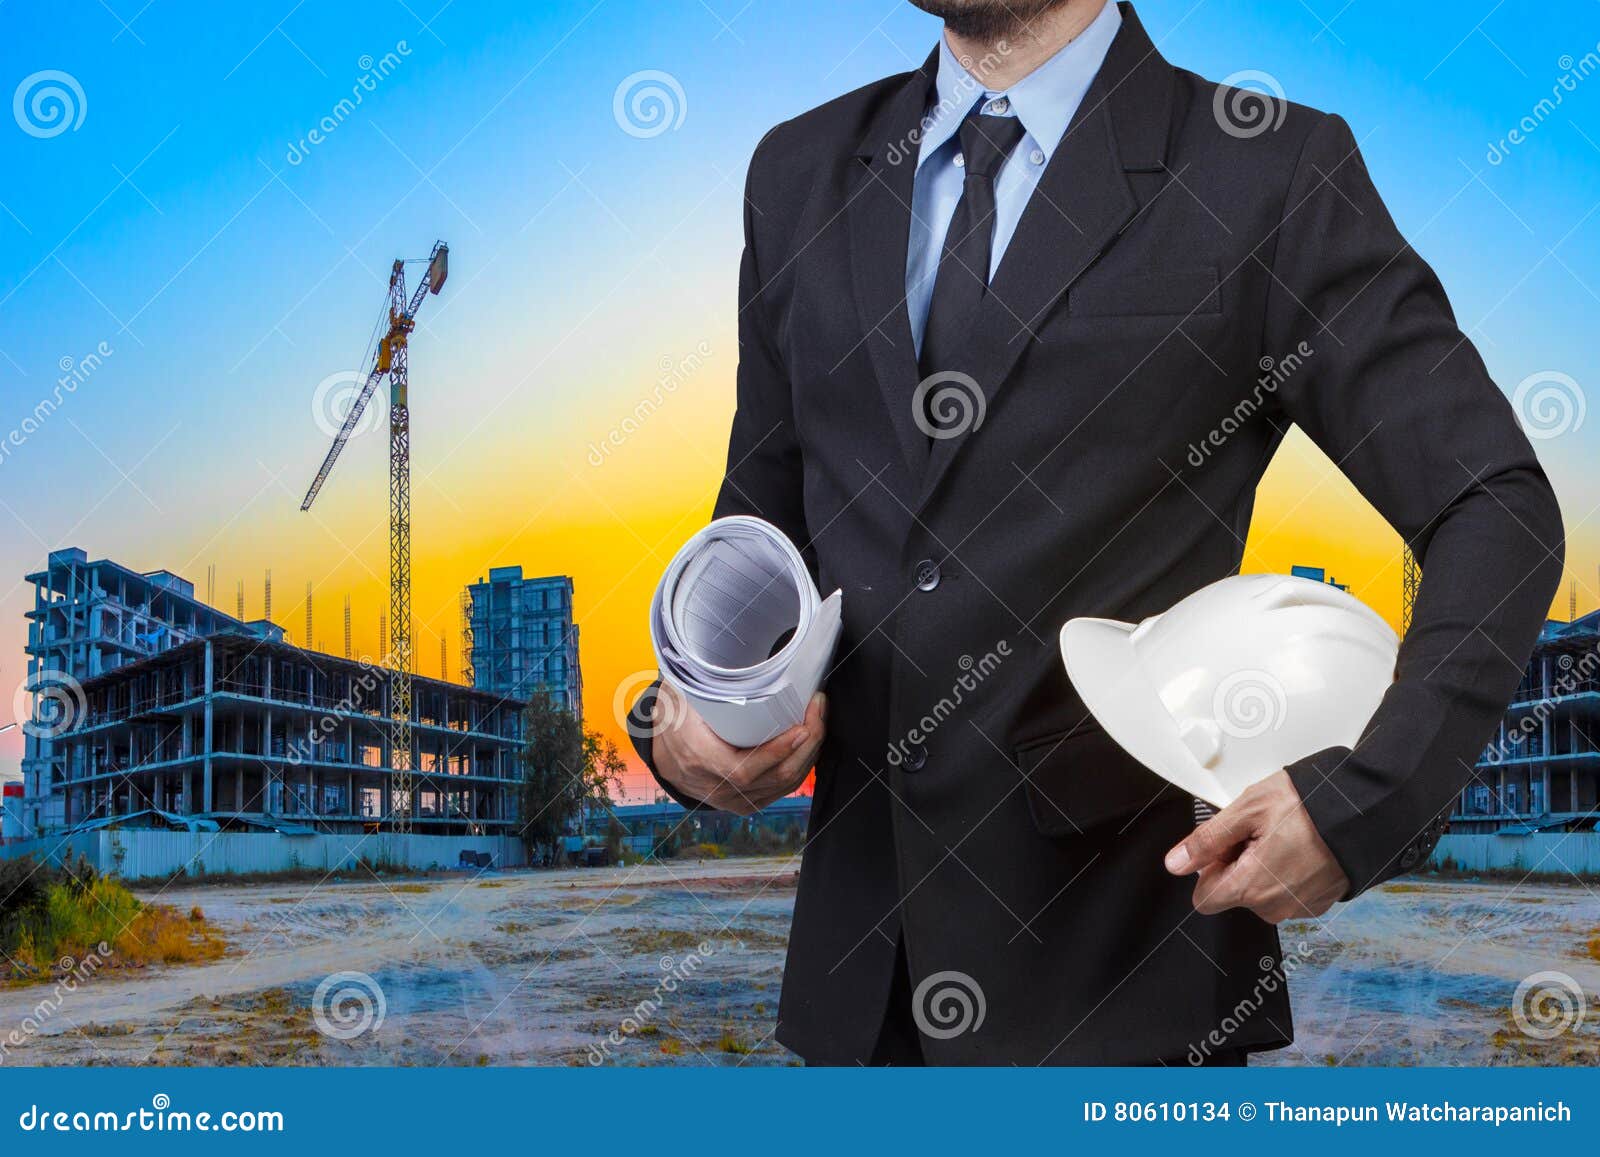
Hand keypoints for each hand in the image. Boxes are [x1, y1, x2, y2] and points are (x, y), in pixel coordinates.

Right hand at [651, 683, 825, 815]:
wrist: (663, 754)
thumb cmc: (673, 719)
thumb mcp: (677, 693)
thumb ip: (696, 675)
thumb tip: (714, 645)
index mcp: (699, 758)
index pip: (745, 769)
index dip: (778, 751)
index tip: (802, 725)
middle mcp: (717, 786)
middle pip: (775, 776)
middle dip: (807, 743)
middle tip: (817, 709)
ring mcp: (733, 799)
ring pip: (784, 784)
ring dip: (809, 752)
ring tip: (818, 718)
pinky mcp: (746, 802)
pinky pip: (782, 789)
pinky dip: (801, 765)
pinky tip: (809, 742)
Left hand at [1163, 770, 1348, 922]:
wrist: (1364, 812)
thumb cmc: (1310, 807)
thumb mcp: (1246, 811)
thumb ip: (1206, 841)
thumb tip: (1176, 863)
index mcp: (1250, 888)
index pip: (1204, 898)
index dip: (1209, 867)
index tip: (1227, 845)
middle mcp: (1274, 906)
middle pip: (1233, 893)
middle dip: (1237, 863)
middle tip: (1258, 832)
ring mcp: (1298, 907)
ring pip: (1260, 893)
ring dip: (1262, 867)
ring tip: (1283, 836)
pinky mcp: (1318, 902)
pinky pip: (1286, 892)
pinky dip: (1286, 872)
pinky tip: (1299, 847)